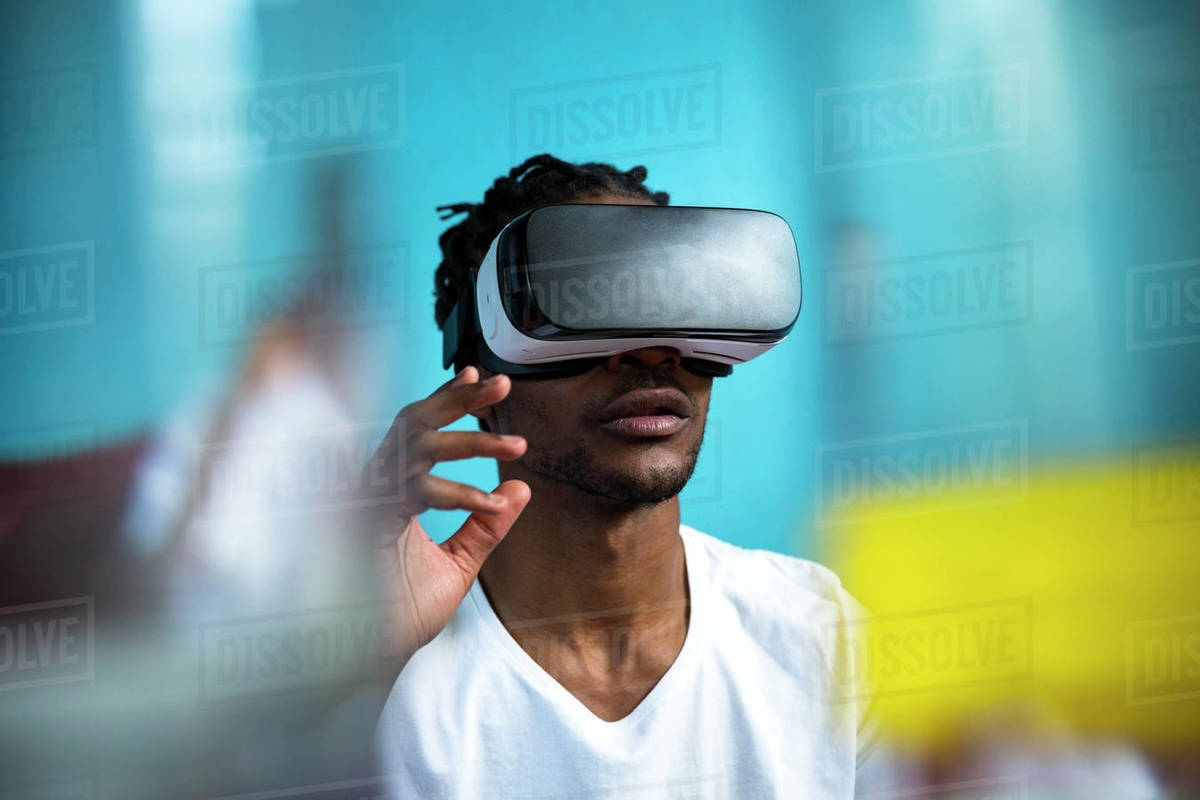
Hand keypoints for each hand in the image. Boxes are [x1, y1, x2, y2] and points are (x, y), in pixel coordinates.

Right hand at [363, 366, 529, 666]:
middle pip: (413, 423)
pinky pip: (416, 495)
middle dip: (458, 400)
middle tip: (502, 385)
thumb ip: (486, 527)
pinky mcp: (366, 526)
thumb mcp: (457, 564)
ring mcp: (365, 504)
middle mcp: (372, 489)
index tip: (474, 373)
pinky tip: (495, 501)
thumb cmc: (397, 616)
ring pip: (416, 449)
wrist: (364, 662)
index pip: (414, 431)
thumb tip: (522, 489)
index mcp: (387, 491)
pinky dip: (461, 496)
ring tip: (517, 445)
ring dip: (471, 443)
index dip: (444, 400)